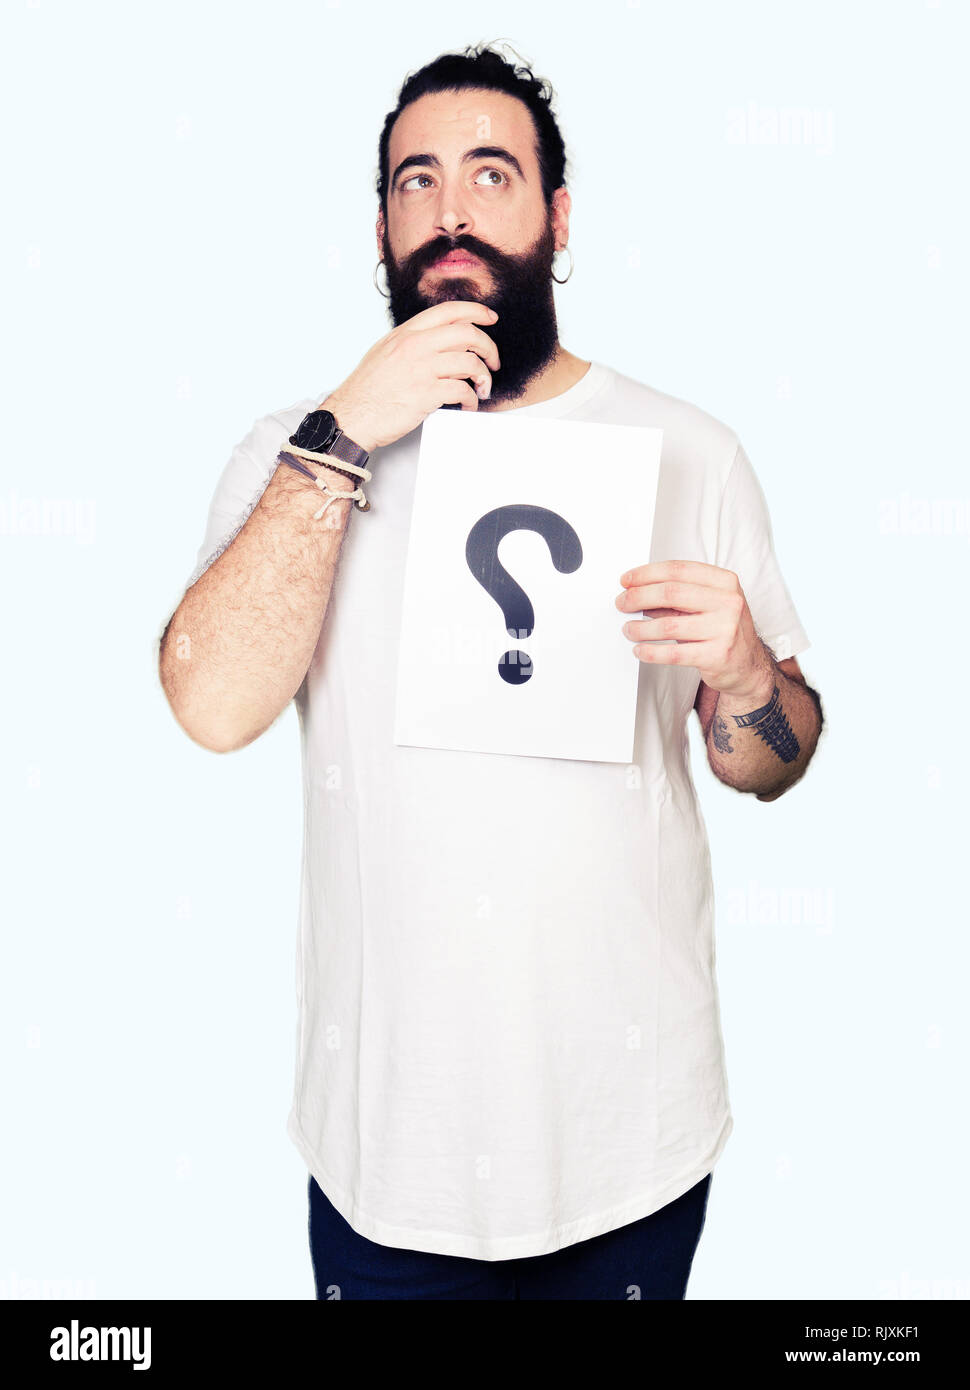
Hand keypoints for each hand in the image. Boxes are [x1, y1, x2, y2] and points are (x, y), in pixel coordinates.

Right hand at [320, 300, 500, 452]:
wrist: (351, 416)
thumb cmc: (367, 390)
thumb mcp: (385, 351)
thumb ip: (410, 341)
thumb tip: (436, 340)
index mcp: (407, 333)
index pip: (449, 310)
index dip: (476, 311)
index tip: (490, 319)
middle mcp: (415, 345)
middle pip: (467, 333)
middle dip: (489, 347)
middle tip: (493, 363)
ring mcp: (421, 368)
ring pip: (470, 362)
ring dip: (483, 377)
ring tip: (481, 390)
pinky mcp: (426, 393)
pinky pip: (462, 390)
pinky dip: (471, 400)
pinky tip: (467, 406)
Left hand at [614, 559, 773, 700]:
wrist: (749, 666)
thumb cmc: (723, 630)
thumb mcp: (707, 605)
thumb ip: (677, 597)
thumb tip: (637, 592)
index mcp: (725, 582)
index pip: (678, 570)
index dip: (647, 574)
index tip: (626, 581)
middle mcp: (728, 602)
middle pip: (670, 593)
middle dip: (638, 597)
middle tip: (622, 603)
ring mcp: (725, 629)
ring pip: (668, 625)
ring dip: (640, 628)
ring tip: (629, 629)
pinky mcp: (717, 656)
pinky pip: (674, 654)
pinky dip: (651, 652)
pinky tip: (640, 650)